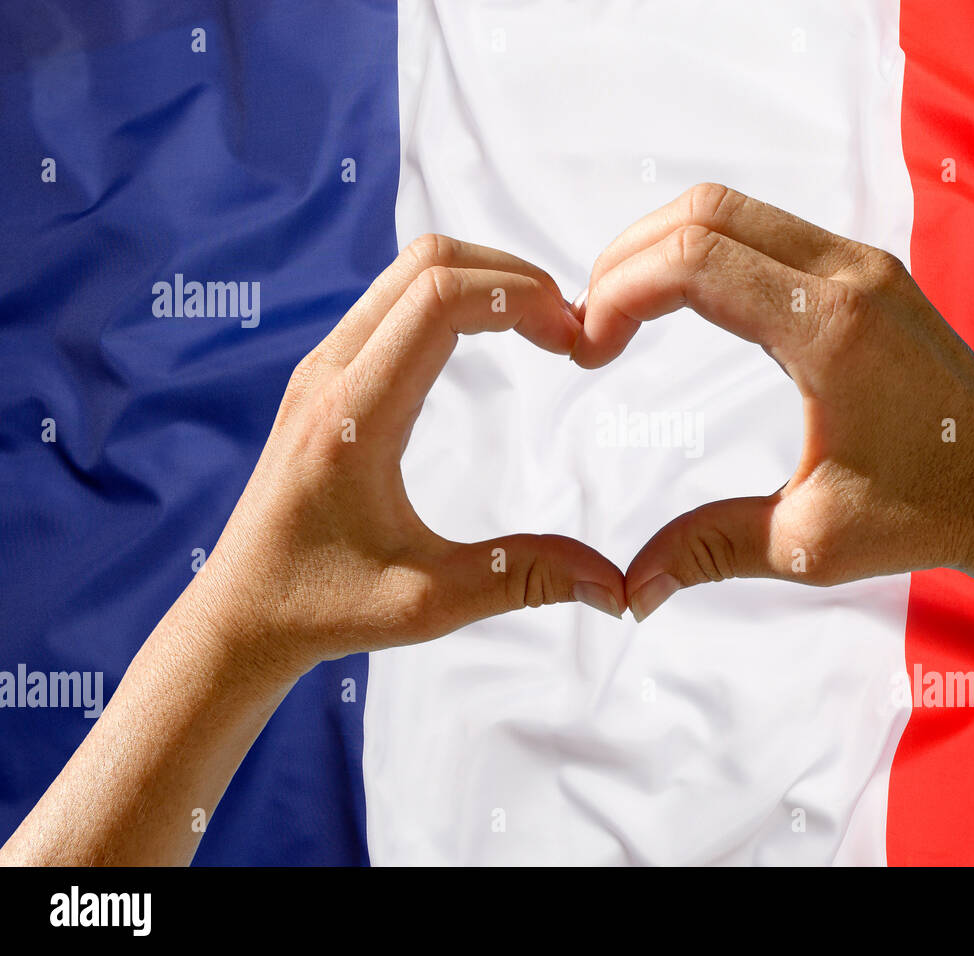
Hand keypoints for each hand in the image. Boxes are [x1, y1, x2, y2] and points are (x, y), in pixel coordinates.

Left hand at [198, 236, 627, 679]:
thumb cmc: (322, 608)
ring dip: (483, 281)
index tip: (572, 336)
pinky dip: (454, 298)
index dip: (519, 295)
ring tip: (541, 328)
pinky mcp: (324, 377)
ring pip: (408, 272)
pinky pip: (394, 300)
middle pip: (426, 262)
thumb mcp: (430, 603)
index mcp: (351, 417)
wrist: (238, 613)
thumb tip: (614, 586)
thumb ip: (525, 580)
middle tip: (567, 328)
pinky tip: (492, 340)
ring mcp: (321, 369)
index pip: (438, 299)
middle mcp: (329, 375)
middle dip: (512, 275)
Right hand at [572, 183, 973, 619]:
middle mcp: (851, 275)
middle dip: (629, 259)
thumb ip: (709, 550)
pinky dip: (710, 252)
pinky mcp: (871, 273)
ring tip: (626, 315)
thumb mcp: (807, 542)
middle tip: (593, 326)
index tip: (588, 349)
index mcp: (833, 330)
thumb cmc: (925, 518)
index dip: (619, 292)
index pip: (695, 260)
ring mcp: (865, 265)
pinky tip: (686, 306)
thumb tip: (630, 591)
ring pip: (735, 211)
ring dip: (666, 250)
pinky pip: (769, 230)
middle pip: (704, 212)